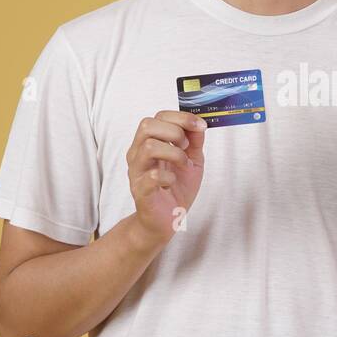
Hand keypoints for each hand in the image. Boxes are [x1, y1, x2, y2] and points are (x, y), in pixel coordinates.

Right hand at [127, 110, 206, 244]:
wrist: (167, 220)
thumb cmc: (176, 188)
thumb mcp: (192, 160)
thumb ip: (195, 141)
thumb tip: (199, 123)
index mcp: (149, 143)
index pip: (158, 117)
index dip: (181, 117)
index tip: (200, 126)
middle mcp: (138, 154)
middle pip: (147, 125)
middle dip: (174, 132)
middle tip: (186, 147)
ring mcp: (137, 172)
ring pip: (149, 147)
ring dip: (174, 153)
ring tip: (183, 164)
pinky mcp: (140, 191)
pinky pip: (152, 176)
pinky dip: (169, 176)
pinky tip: (173, 182)